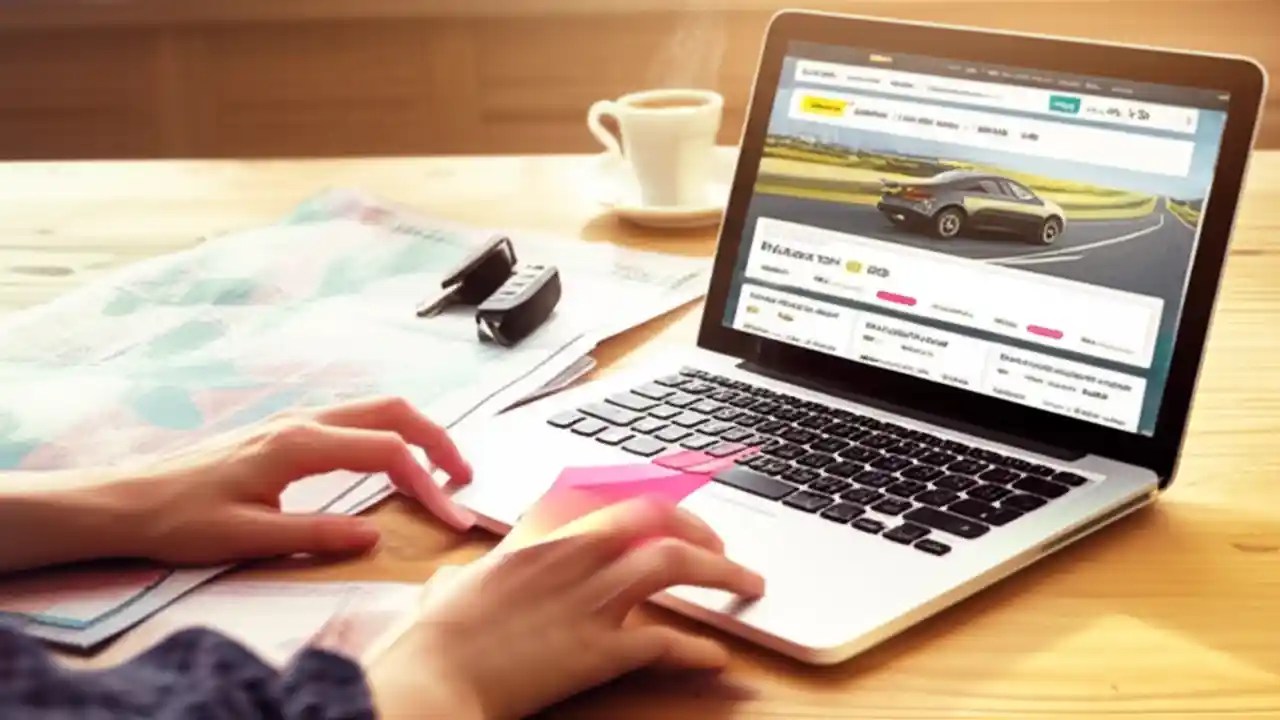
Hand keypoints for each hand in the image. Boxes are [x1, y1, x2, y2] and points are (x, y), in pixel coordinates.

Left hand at [104, 396, 476, 565]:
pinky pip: (353, 420)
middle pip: (392, 411)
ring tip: (439, 470)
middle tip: (464, 477)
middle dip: (437, 439)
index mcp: (298, 444)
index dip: (428, 482)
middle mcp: (302, 421)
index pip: (386, 451)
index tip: (451, 515)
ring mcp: (294, 421)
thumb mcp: (248, 537)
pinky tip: (391, 463)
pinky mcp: (286, 432)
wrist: (128, 500)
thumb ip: (316, 535)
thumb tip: (375, 537)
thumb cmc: (180, 519)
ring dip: (414, 433)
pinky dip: (388, 434)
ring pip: (374, 409)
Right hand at [367, 499, 764, 719]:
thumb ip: (465, 575)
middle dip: (698, 528)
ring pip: (671, 566)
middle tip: (722, 548)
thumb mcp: (449, 587)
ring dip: (719, 574)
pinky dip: (697, 648)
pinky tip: (717, 656)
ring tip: (747, 586)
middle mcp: (571, 556)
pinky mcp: (597, 649)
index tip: (676, 505)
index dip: (649, 495)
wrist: (434, 676)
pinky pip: (663, 640)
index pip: (606, 495)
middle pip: (654, 519)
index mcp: (539, 536)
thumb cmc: (434, 637)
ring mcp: (588, 598)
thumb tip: (455, 580)